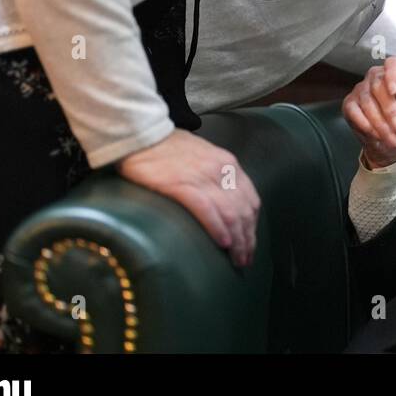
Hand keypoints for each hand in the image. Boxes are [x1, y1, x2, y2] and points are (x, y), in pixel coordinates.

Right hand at [116, 129, 260, 266]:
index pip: (251, 201)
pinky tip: (223, 243)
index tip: (250, 245)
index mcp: (229, 164)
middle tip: (245, 261)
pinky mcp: (182, 184)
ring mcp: (203, 177)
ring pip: (230, 214)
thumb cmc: (168, 149)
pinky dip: (218, 228)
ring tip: (237, 260)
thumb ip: (217, 177)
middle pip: (244, 211)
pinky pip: (207, 210)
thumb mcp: (204, 157)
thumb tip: (225, 204)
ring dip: (237, 241)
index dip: (253, 227)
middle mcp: (222, 170)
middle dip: (248, 240)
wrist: (142, 134)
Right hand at [343, 56, 395, 169]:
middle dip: (389, 109)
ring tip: (393, 139)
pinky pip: (353, 112)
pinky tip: (377, 135)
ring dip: (380, 123)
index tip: (395, 91)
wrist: (392, 142)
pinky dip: (365, 125)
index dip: (392, 75)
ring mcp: (361, 89)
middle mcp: (376, 77)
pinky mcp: (349, 104)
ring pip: (366, 102)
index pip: (393, 64)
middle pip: (378, 86)